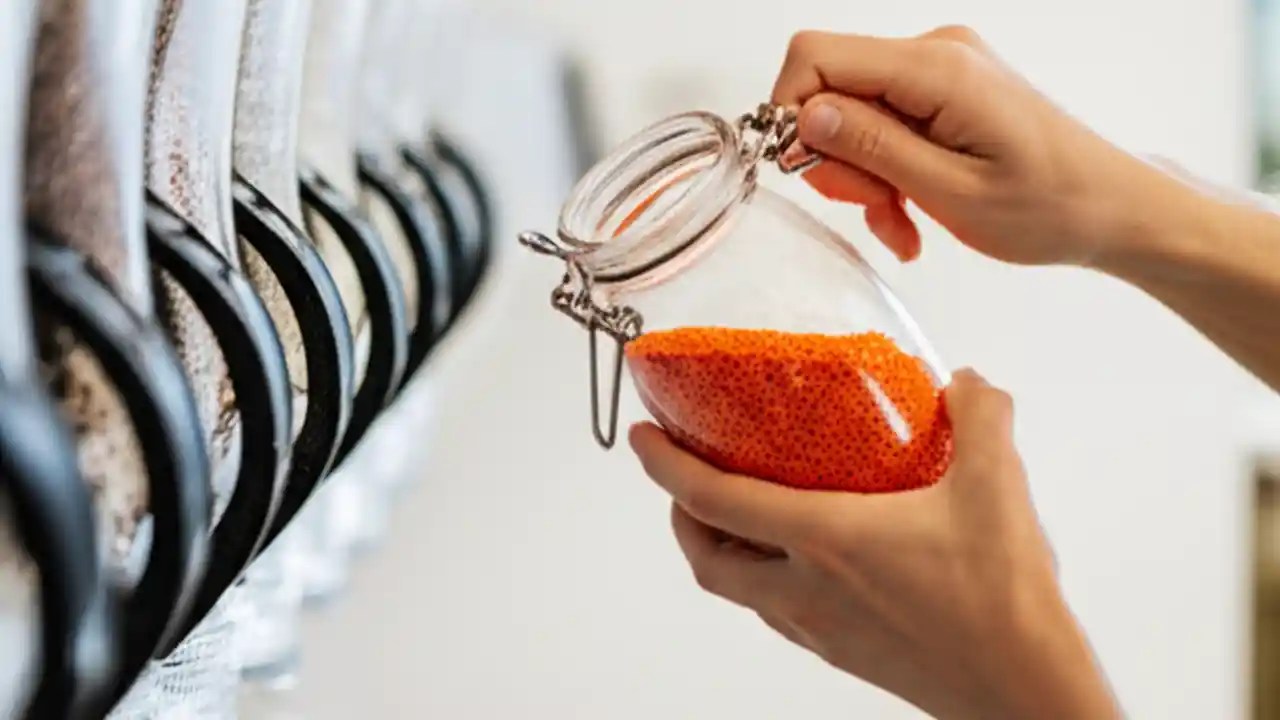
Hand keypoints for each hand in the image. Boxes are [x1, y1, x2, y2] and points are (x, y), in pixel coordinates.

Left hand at [630, 370, 1119, 719]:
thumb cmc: (1002, 601)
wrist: (1024, 689)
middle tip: (687, 478)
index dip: (666, 466)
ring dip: (722, 551)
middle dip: (680, 516)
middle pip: (706, 559)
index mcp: (825, 540)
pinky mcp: (843, 652)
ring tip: (741, 512)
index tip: (644, 438)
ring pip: (740, 591)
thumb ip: (979, 416)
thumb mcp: (996, 484)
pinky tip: (807, 556)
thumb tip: (966, 384)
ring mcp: (820, 628)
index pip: (715, 500)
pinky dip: (766, 579)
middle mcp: (806, 589)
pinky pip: (778, 612)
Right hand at [771, 26, 1196, 269]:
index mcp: (937, 67)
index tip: (809, 171)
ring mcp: (939, 70)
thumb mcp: (951, 191)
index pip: (815, 56)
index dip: (791, 114)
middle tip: (875, 207)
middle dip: (836, 158)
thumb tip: (804, 116)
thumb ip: (873, 147)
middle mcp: (935, 53)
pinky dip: (885, 173)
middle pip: (830, 88)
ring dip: (863, 177)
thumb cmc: (1050, 206)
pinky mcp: (943, 92)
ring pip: (852, 116)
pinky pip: (883, 126)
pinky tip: (910, 215)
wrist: (1111, 209)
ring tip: (901, 222)